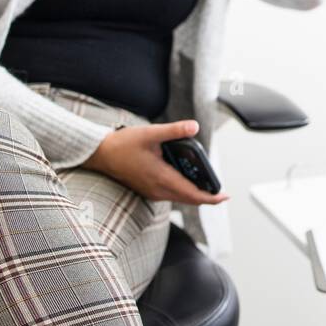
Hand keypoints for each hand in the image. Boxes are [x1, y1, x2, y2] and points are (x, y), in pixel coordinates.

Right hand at [82, 119, 230, 206]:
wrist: (101, 155)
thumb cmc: (123, 144)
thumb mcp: (150, 133)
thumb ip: (174, 131)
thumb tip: (195, 127)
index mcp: (161, 178)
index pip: (192, 194)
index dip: (211, 197)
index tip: (224, 196)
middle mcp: (158, 190)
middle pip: (188, 198)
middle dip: (206, 195)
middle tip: (219, 187)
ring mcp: (152, 192)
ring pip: (179, 197)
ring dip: (193, 192)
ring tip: (205, 180)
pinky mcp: (147, 190)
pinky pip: (170, 194)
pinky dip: (182, 189)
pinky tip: (184, 175)